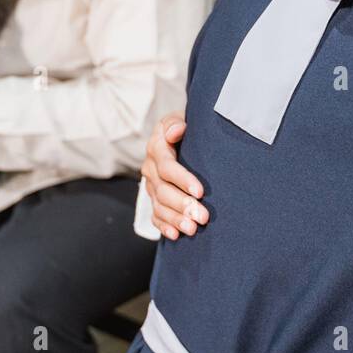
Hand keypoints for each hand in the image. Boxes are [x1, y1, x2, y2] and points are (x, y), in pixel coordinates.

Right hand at [141, 112, 208, 239]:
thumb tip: (177, 131)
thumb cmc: (184, 127)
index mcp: (156, 147)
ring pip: (159, 205)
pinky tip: (175, 235)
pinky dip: (164, 226)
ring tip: (192, 229)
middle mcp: (150, 168)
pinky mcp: (153, 198)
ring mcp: (150, 185)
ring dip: (175, 219)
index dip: (183, 180)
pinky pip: (155, 215)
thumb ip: (175, 123)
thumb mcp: (179, 117)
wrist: (176, 135)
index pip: (167, 166)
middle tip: (202, 217)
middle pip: (164, 190)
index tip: (200, 192)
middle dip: (183, 205)